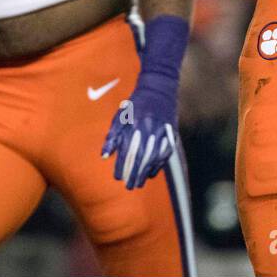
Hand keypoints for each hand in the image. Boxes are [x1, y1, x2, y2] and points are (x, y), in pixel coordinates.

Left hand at [101, 75, 177, 190]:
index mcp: (134, 124)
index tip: (117, 177)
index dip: (122, 165)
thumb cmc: (135, 105)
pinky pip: (165, 154)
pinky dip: (158, 165)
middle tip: (128, 186)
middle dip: (134, 173)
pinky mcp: (171, 134)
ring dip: (145, 173)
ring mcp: (162, 132)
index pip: (127, 150)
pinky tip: (150, 174)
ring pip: (153, 157)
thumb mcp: (120, 117)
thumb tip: (105, 156)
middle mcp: (148, 129)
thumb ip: (113, 136)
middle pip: (141, 156)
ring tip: (138, 184)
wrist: (159, 90)